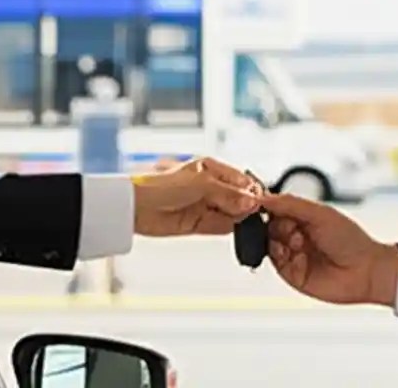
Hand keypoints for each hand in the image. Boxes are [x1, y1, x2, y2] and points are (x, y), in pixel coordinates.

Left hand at [131, 157, 262, 236]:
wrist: (137, 207)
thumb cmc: (160, 186)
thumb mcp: (201, 184)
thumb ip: (228, 194)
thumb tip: (250, 201)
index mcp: (211, 169)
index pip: (241, 180)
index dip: (252, 190)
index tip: (260, 200)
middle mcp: (210, 187)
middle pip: (239, 198)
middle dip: (246, 205)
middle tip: (251, 211)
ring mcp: (205, 205)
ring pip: (232, 213)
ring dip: (238, 217)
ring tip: (240, 219)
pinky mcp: (200, 223)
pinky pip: (221, 226)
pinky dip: (227, 228)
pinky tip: (232, 227)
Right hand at [263, 193, 397, 306]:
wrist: (366, 271)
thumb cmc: (351, 240)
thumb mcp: (319, 213)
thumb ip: (290, 204)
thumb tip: (263, 198)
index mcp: (303, 218)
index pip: (276, 209)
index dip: (269, 207)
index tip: (262, 205)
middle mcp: (296, 235)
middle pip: (269, 226)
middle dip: (277, 225)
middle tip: (292, 227)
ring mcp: (294, 255)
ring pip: (269, 244)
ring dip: (278, 240)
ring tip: (296, 242)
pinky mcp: (292, 273)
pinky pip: (275, 263)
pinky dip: (280, 256)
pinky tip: (293, 254)